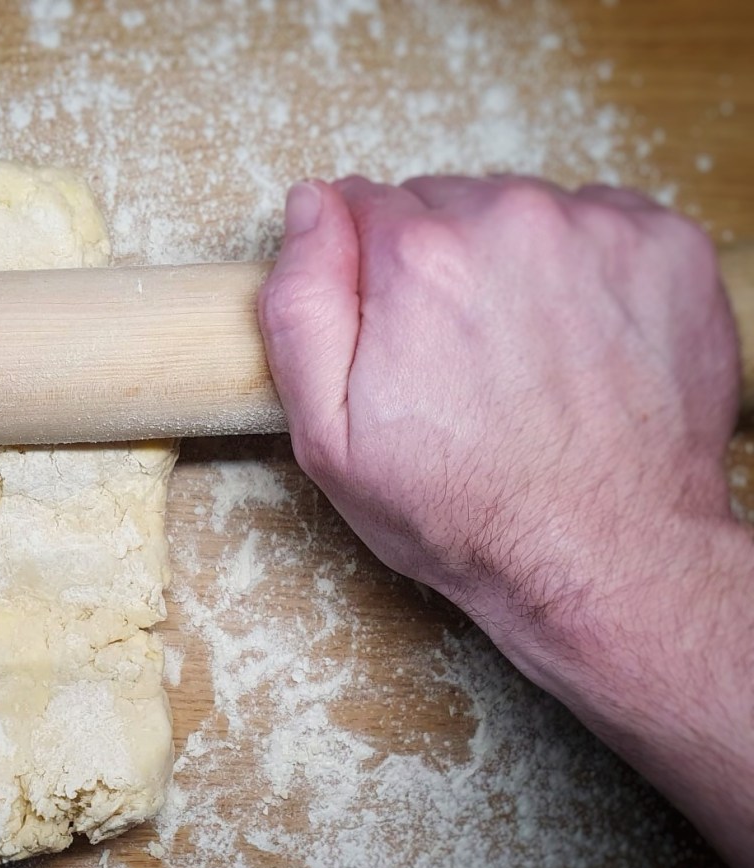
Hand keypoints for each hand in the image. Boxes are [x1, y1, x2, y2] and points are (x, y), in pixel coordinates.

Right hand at [258, 174, 753, 867]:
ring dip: (503, 276)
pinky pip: (590, 228)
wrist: (604, 565)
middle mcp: (513, 226)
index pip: (361, 206)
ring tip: (509, 373)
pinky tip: (565, 355)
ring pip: (516, 213)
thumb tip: (308, 210)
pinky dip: (572, 274)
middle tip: (445, 374)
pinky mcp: (662, 252)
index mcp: (421, 264)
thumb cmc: (464, 518)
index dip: (358, 282)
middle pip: (442, 204)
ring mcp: (598, 234)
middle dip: (429, 277)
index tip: (377, 339)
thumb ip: (301, 306)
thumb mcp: (330, 441)